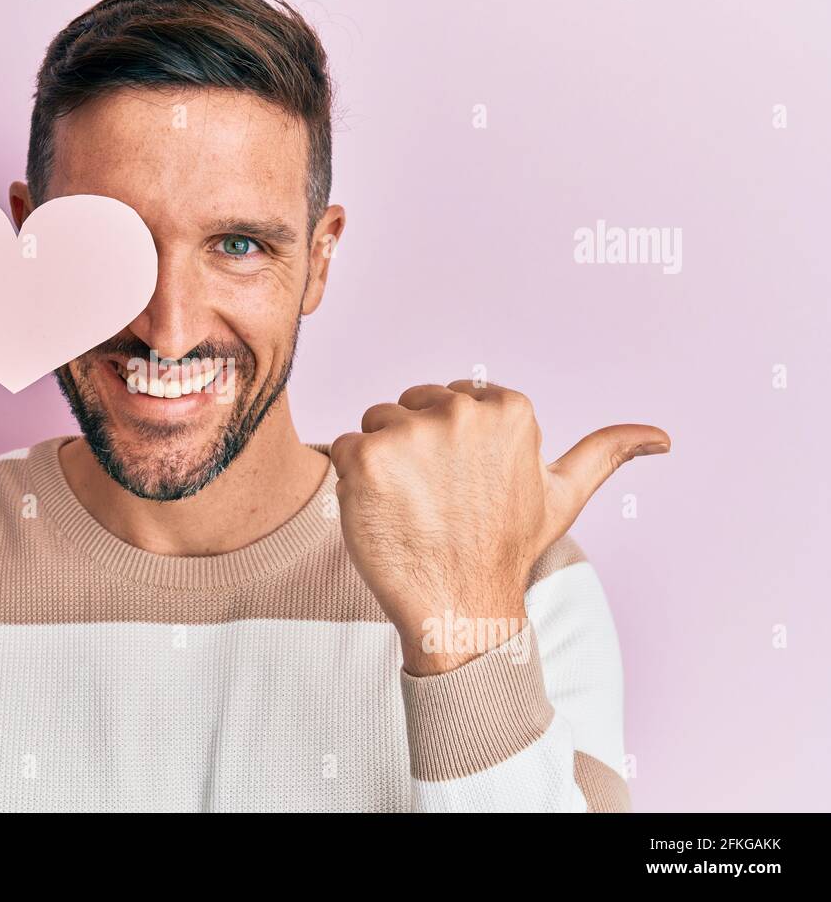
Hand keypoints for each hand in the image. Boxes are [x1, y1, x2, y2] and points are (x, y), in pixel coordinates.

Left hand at [330, 381, 668, 674]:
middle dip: (414, 447)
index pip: (449, 398)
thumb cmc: (507, 550)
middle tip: (437, 500)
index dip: (449, 444)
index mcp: (509, 408)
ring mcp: (413, 433)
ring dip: (382, 463)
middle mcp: (462, 411)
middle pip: (409, 406)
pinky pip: (342, 447)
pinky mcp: (367, 456)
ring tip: (411, 507)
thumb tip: (663, 437)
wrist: (460, 609)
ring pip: (374, 424)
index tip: (464, 485)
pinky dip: (352, 479)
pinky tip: (382, 512)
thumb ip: (606, 453)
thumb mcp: (563, 496)